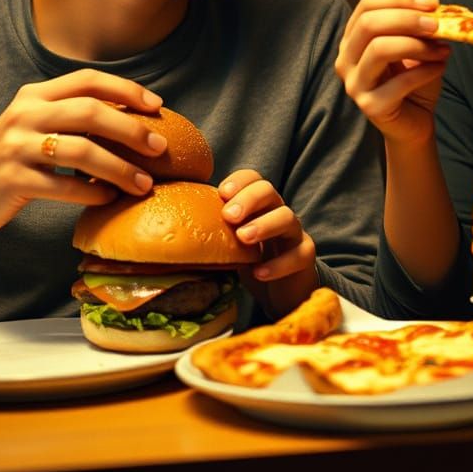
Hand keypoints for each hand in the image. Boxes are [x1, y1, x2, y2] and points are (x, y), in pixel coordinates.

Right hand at [0, 69, 167, 257]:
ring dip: (120, 168)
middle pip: (91, 111)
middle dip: (132, 129)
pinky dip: (93, 193)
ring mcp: (17, 146)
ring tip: (144, 184)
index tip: (157, 105)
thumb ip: (72, 115)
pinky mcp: (13, 179)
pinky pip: (65, 185)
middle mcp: (25, 114)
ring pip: (82, 151)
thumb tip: (135, 118)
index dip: (126, 89)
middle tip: (159, 147)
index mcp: (35, 95)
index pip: (88, 80)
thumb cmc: (12, 158)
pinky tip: (110, 199)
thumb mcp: (35, 125)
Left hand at [219, 169, 317, 318]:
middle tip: (229, 216)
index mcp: (258, 205)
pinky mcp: (305, 257)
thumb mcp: (228, 245)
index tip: (221, 193)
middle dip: (248, 199)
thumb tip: (167, 228)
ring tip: (244, 238)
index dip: (240, 181)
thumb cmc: (250, 262)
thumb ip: (211, 232)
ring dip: (264, 224)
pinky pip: (298, 254)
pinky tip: (259, 273)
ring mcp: (294, 234)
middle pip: (269, 191)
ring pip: (287, 217)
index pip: (253, 179)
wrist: (280, 292)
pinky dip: (278, 263)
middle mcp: (277, 212)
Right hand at [335, 0, 449, 145]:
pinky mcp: (369, 106)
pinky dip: (426, 71)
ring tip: (443, 49)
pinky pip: (399, 82)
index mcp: (353, 37)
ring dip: (417, 45)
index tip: (433, 3)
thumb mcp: (420, 43)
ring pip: (379, 49)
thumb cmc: (414, 80)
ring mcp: (354, 83)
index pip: (367, 4)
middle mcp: (346, 58)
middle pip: (369, 24)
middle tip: (437, 24)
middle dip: (407, 19)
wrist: (416, 121)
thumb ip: (419, 18)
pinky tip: (441, 67)